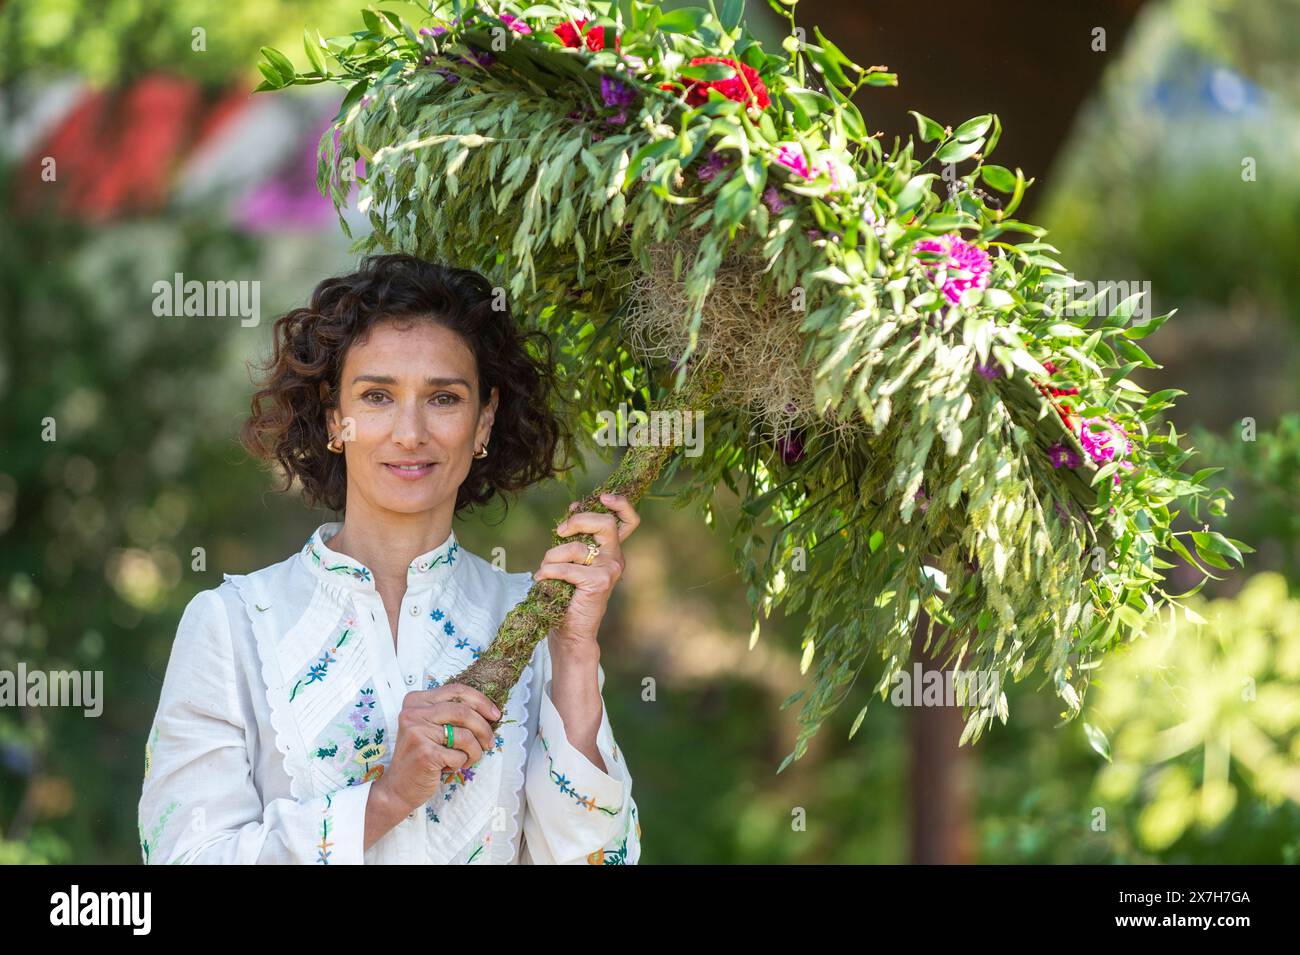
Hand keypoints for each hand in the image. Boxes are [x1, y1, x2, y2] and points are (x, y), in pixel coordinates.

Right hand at [372, 683, 500, 815]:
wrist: (398, 787)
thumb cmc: (421, 756)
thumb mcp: (432, 727)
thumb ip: (451, 714)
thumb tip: (488, 712)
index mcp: (416, 700)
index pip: (457, 690)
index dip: (481, 701)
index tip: (495, 714)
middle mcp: (413, 712)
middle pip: (464, 711)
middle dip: (484, 728)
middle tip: (489, 742)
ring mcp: (417, 732)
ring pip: (465, 735)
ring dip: (475, 751)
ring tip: (468, 759)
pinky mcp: (425, 753)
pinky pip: (459, 755)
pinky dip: (461, 764)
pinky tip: (450, 767)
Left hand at [533, 491, 639, 654]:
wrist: (571, 632)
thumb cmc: (567, 595)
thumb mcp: (571, 558)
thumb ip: (576, 535)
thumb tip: (574, 507)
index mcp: (611, 550)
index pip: (629, 520)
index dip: (620, 503)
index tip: (601, 497)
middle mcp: (615, 558)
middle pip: (605, 523)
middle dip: (578, 521)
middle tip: (561, 532)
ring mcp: (610, 570)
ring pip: (577, 547)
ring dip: (552, 556)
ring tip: (545, 570)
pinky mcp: (599, 583)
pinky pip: (566, 567)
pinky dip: (549, 572)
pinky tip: (542, 580)